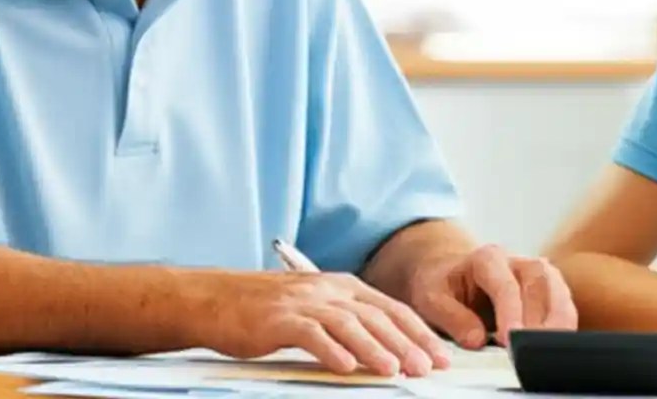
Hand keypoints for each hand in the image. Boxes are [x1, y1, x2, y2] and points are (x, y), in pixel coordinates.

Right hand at [186, 270, 451, 376]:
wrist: (215, 298)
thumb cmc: (267, 309)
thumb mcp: (317, 308)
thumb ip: (350, 323)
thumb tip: (389, 350)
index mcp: (343, 286)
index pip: (392, 309)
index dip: (420, 332)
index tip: (441, 356)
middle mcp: (329, 289)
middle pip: (378, 316)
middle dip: (407, 343)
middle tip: (428, 368)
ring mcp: (305, 302)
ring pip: (350, 324)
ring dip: (375, 348)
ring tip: (395, 370)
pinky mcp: (280, 319)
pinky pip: (311, 334)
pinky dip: (331, 350)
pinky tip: (346, 367)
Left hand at [406, 244, 578, 347]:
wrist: (449, 273)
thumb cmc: (441, 285)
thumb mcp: (431, 299)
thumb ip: (452, 317)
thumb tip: (477, 340)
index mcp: (487, 258)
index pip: (505, 284)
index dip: (511, 312)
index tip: (510, 339)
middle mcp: (516, 261)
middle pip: (540, 281)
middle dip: (540, 317)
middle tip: (532, 348)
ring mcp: (535, 273)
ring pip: (558, 289)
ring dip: (558, 320)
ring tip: (545, 349)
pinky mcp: (546, 289)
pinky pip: (563, 303)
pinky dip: (563, 324)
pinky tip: (553, 344)